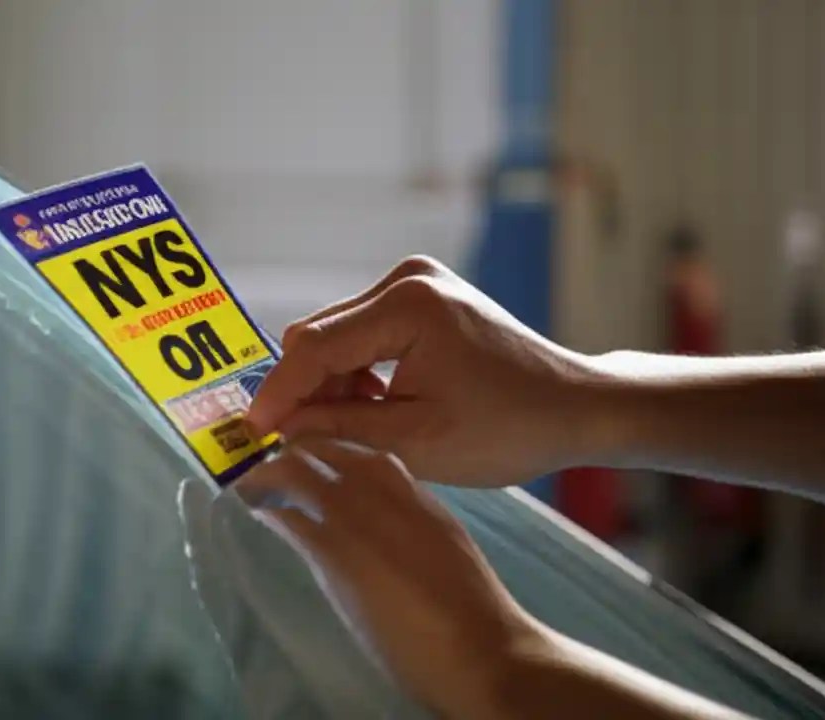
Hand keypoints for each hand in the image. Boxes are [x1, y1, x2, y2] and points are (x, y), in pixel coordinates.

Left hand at [235, 440, 751, 719]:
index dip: (326, 448)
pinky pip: (283, 511)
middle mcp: (383, 487)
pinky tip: (252, 509)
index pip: (359, 448)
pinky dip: (263, 504)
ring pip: (295, 468)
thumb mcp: (437, 541)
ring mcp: (355, 513)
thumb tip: (374, 527)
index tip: (307, 457)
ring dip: (268, 474)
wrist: (483, 645)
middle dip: (290, 450)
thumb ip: (406, 522)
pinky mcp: (331, 550)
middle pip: (321, 445)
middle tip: (268, 467)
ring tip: (251, 485)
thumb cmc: (467, 606)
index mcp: (413, 486)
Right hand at [246, 256, 601, 486]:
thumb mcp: (415, 442)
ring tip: (344, 433)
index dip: (278, 394)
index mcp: (409, 306)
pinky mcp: (421, 297)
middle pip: (319, 336)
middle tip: (295, 444)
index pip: (316, 349)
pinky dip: (355, 374)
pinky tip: (370, 410)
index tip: (249, 433)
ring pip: (337, 337)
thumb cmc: (509, 428)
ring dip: (329, 385)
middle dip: (303, 391)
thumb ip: (337, 430)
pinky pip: (362, 334)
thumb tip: (276, 431)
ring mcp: (416, 284)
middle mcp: (408, 280)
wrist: (574, 406)